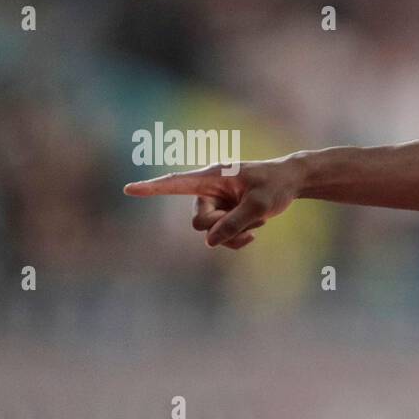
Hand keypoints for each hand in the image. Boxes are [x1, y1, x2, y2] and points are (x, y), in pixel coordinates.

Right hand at [122, 155, 308, 248]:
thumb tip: (210, 242)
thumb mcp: (260, 204)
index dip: (152, 188)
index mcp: (211, 176)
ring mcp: (215, 204)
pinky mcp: (223, 216)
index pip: (175, 183)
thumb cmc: (276, 186)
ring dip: (235, 232)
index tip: (128, 189)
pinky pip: (220, 238)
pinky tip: (255, 230)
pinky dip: (238, 237)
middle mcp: (208, 190)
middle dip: (223, 227)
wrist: (290, 183)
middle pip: (199, 222)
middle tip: (251, 218)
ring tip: (258, 220)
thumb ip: (235, 223)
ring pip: (210, 234)